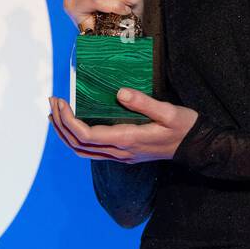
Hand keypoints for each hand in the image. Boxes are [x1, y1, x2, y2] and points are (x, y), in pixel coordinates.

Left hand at [48, 90, 198, 162]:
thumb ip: (144, 103)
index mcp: (128, 140)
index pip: (87, 135)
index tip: (61, 101)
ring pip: (83, 151)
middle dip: (61, 124)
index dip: (69, 120)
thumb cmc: (184, 127)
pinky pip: (92, 151)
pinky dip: (76, 139)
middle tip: (53, 101)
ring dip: (65, 134)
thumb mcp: (169, 112)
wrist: (196, 147)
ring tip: (55, 114)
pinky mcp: (123, 153)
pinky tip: (73, 126)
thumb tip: (120, 93)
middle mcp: (120, 152)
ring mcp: (121, 155)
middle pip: (79, 145)